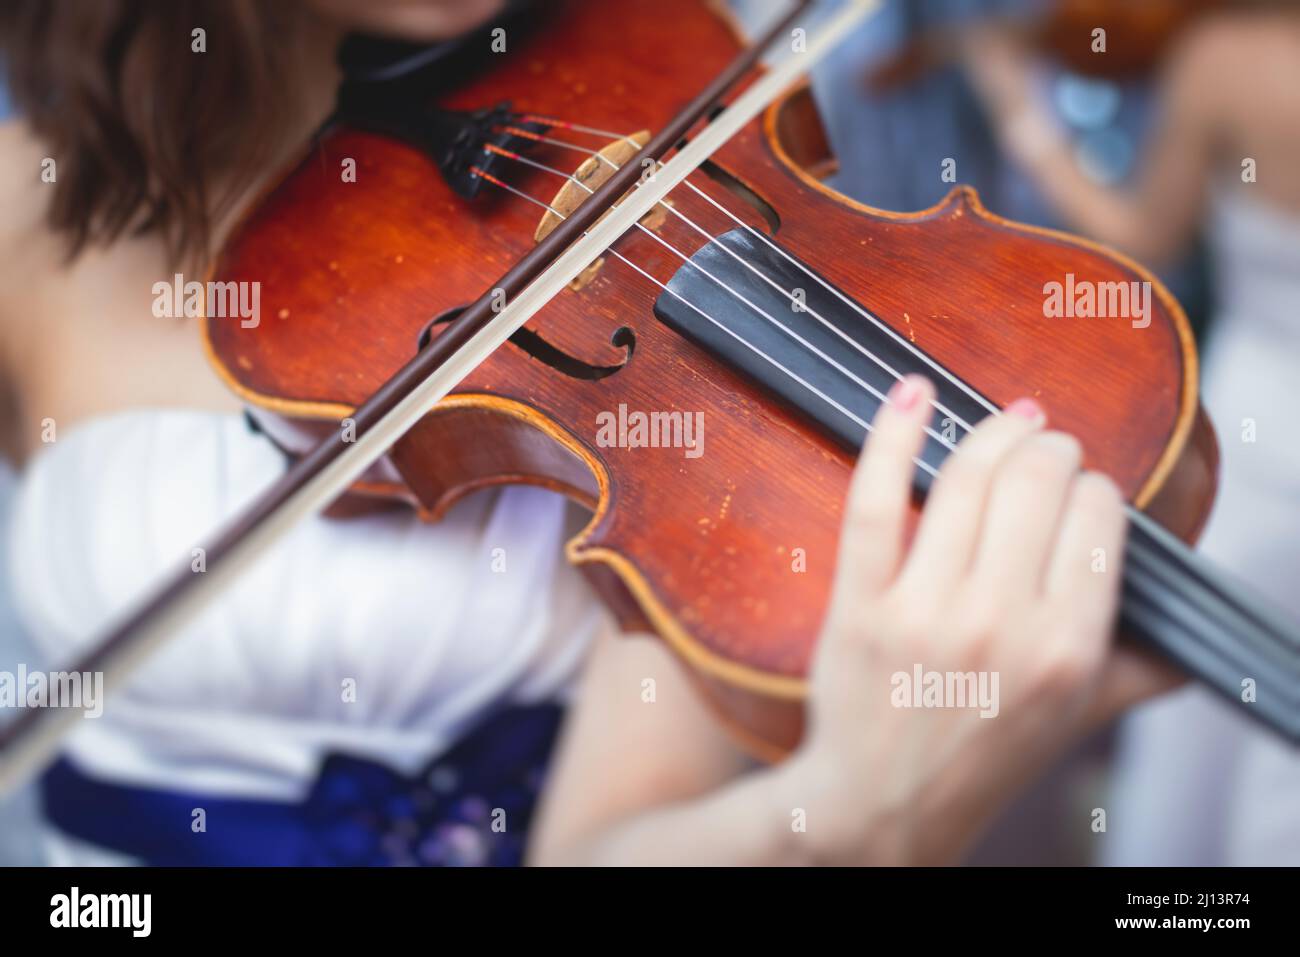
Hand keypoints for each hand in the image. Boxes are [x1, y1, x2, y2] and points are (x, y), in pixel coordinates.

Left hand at [787, 375, 1174, 864]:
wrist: (883, 804)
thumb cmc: (982, 755)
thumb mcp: (1078, 722)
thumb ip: (1139, 671)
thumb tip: (1187, 639)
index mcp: (1067, 649)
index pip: (1096, 518)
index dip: (1092, 487)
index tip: (1080, 488)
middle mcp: (1000, 626)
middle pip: (1035, 484)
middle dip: (1048, 448)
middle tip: (1043, 447)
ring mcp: (924, 612)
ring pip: (965, 481)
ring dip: (991, 434)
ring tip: (1004, 424)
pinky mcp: (860, 604)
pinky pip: (875, 501)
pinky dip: (892, 436)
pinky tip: (913, 395)